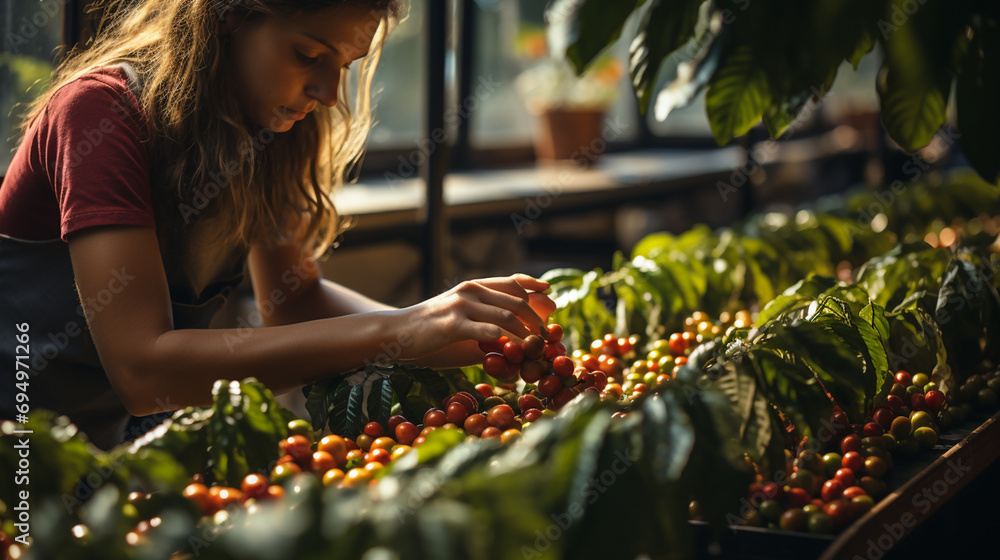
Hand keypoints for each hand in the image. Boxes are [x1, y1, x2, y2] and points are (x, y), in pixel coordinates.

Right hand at [391, 274, 554, 359]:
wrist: (397, 331)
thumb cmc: (430, 327)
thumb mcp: (459, 313)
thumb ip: (482, 315)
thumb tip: (509, 331)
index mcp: (473, 286)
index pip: (511, 280)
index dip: (533, 285)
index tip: (550, 291)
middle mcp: (471, 291)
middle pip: (516, 300)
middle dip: (536, 318)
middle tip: (544, 335)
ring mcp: (462, 306)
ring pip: (507, 315)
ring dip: (526, 332)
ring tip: (535, 346)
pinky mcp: (454, 325)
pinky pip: (488, 330)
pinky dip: (506, 341)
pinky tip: (514, 351)